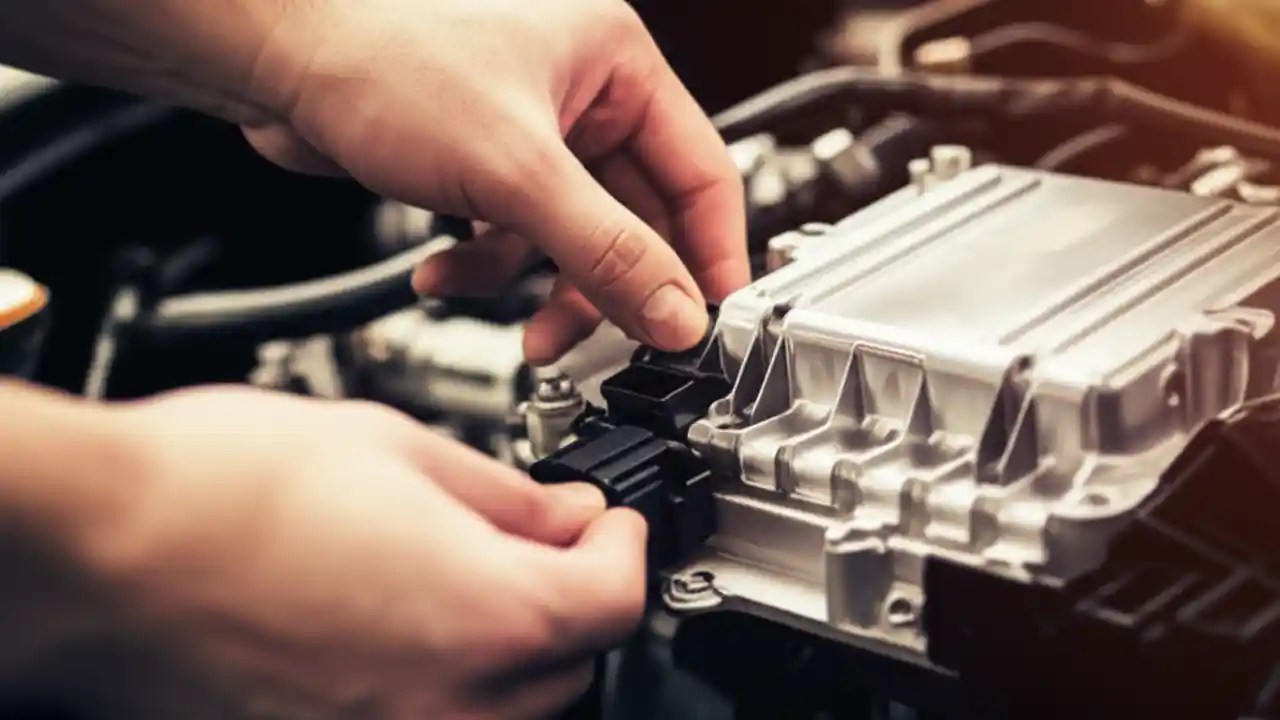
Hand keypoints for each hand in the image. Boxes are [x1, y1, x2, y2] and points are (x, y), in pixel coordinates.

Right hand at [85, 387, 645, 718]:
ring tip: (471, 572)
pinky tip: (409, 620)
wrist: (103, 547)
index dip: (625, 545)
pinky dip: (450, 680)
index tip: (607, 519)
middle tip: (547, 536)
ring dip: (518, 643)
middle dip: (575, 593)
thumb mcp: (399, 451)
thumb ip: (507, 496)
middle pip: (574, 660)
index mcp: (485, 613)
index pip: (617, 600)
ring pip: (514, 706)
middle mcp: (450, 700)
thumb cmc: (221, 490)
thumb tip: (568, 513)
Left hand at [241, 0, 749, 363]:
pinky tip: (443, 276)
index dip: (708, 255)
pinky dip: (483, 267)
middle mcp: (581, 94)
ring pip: (571, 239)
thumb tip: (677, 313)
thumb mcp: (516, 172)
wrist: (271, 56)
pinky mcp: (480, 163)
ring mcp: (529, 131)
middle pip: (634, 219)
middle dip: (608, 287)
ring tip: (522, 328)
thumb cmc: (380, 58)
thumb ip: (608, 252)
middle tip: (604, 341)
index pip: (701, 173)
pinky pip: (511, 236)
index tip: (706, 322)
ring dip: (539, 288)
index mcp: (616, 65)